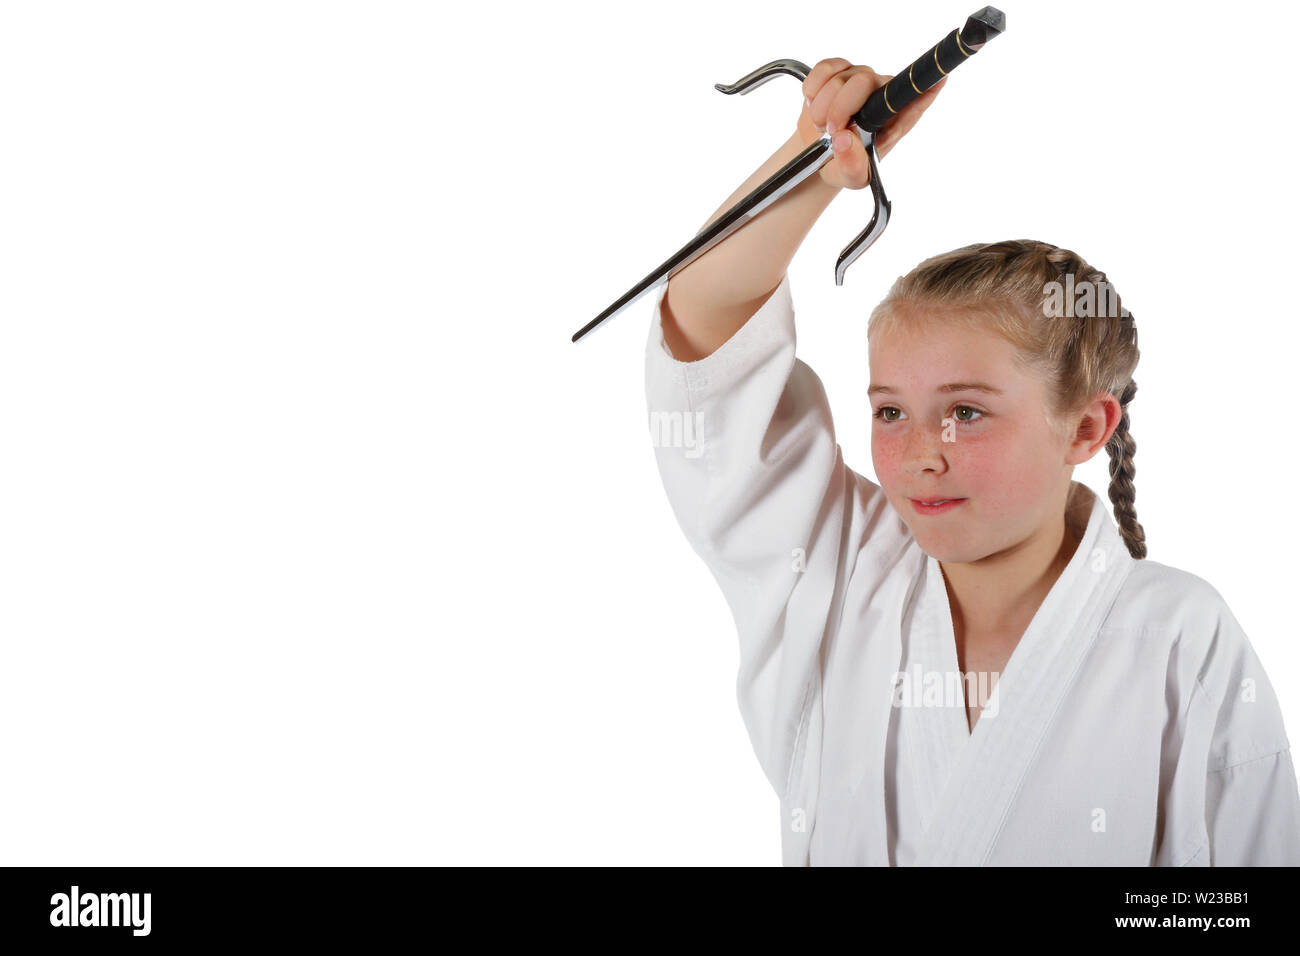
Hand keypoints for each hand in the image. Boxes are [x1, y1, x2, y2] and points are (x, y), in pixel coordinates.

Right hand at [796, 58, 947, 189]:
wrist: (819, 155)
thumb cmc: (845, 163)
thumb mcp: (852, 177)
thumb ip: (852, 164)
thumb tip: (844, 139)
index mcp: (896, 118)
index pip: (919, 96)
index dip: (927, 86)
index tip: (940, 80)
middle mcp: (882, 93)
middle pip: (863, 82)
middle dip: (840, 109)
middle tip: (833, 131)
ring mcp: (860, 78)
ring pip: (838, 78)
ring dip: (822, 107)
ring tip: (823, 125)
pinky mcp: (838, 70)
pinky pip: (823, 69)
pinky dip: (812, 90)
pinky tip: (815, 105)